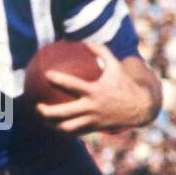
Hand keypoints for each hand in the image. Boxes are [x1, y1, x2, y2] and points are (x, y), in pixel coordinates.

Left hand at [35, 43, 154, 133]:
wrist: (139, 108)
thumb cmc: (124, 84)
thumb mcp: (116, 65)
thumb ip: (100, 51)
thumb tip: (84, 41)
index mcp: (95, 91)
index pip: (72, 85)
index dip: (58, 80)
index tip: (46, 74)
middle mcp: (92, 108)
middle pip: (64, 113)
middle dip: (47, 111)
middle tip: (36, 105)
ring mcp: (92, 121)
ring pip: (67, 128)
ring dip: (52, 124)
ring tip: (42, 118)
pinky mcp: (94, 129)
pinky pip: (75, 132)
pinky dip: (64, 129)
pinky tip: (55, 125)